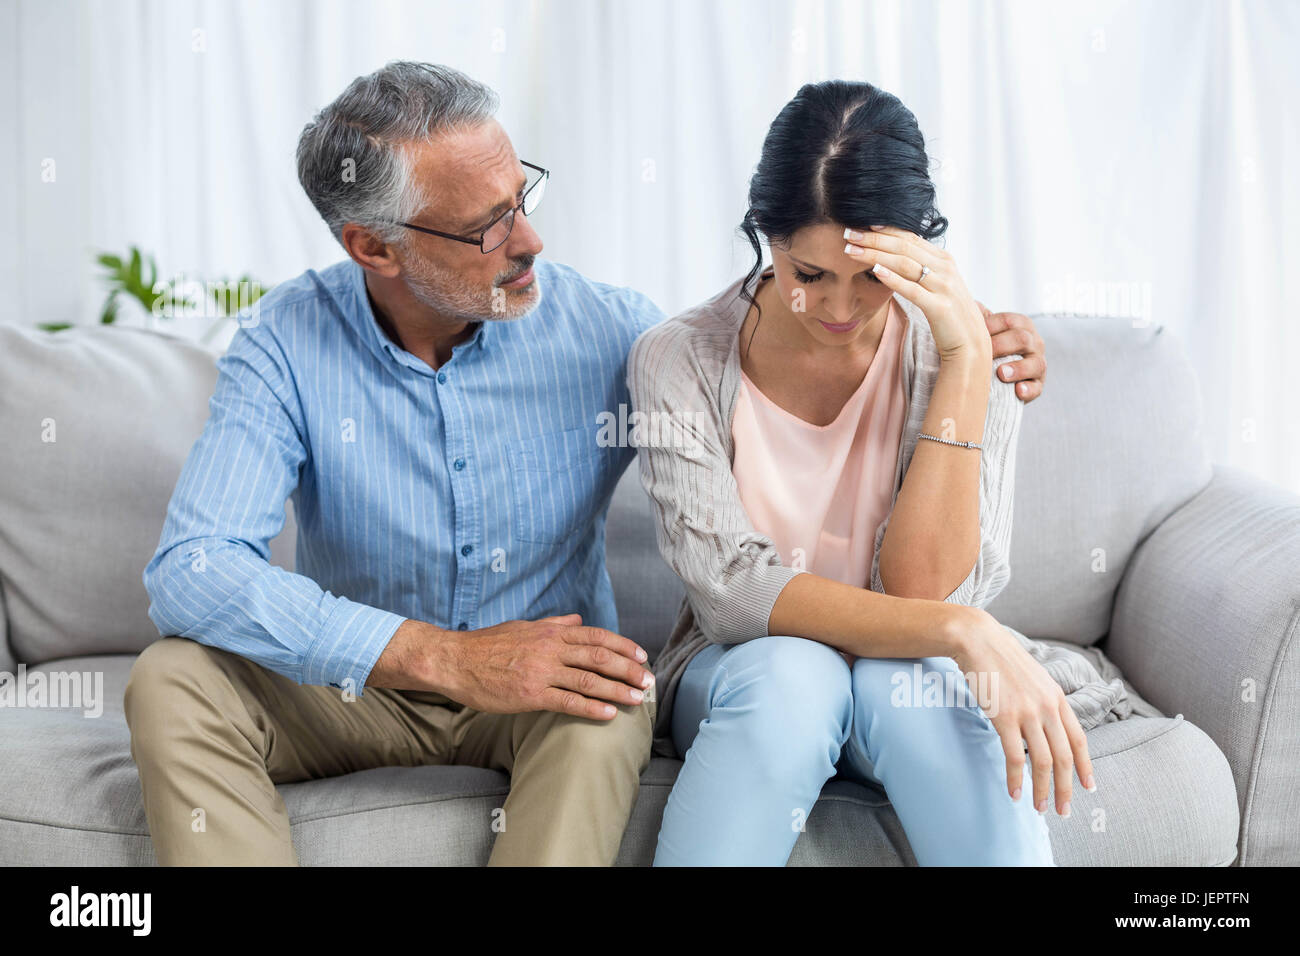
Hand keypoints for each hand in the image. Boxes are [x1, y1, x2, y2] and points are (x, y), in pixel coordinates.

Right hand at [376, 614, 654, 719]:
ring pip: (589, 680)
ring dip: (619, 689)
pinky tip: (610, 714)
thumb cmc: (486, 645)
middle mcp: (550, 649)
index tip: (641, 656)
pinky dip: (592, 707)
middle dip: (628, 669)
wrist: (454, 660)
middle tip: (649, 681)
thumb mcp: (523, 627)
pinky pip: (568, 702)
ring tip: (638, 699)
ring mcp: (541, 672)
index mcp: (550, 632)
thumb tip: (578, 619)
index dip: (622, 646)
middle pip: (600, 657)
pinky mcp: (530, 695)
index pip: (596, 636)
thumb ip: (553, 624)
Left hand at [843, 225, 990, 362]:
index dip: (885, 230)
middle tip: (849, 233)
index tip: (861, 224)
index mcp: (944, 259)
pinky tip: (875, 271)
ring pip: (905, 263)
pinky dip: (893, 278)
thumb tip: (894, 257)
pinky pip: (912, 289)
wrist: (970, 343)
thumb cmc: (949, 315)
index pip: (910, 237)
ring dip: (875, 254)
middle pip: (904, 246)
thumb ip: (922, 269)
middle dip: (874, 238)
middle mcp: (945, 268)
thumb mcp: (938, 285)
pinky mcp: (939, 307)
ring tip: (852, 250)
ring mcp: (944, 286)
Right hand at [945, 606, 1095, 815]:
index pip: (1079, 740)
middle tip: (1063, 811)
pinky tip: (1014, 793)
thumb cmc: (1000, 658)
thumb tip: (1045, 727)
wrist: (977, 639)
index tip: (1088, 787)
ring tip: (1039, 808)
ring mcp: (1027, 713)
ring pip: (1042, 762)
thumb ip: (1043, 701)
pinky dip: (1016, 779)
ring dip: (1042, 790)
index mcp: (1057, 698)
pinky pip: (1014, 757)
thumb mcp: (1033, 678)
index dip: (1086, 767)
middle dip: (1065, 789)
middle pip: (1064, 758)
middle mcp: (1048, 707)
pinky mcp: (1004, 718)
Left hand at [974, 301, 1046, 402]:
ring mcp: (1038, 363)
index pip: (1008, 321)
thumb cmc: (987, 348)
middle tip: (985, 354)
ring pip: (1036, 363)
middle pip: (1022, 339)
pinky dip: (1028, 390)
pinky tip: (1017, 391)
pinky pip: (1037, 387)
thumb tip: (965, 304)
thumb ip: (977, 317)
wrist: (993, 377)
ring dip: (1018, 368)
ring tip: (1001, 373)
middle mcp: (1033, 342)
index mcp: (1021, 325)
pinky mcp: (1037, 385)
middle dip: (1002, 346)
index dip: (990, 326)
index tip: (971, 334)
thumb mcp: (983, 331)